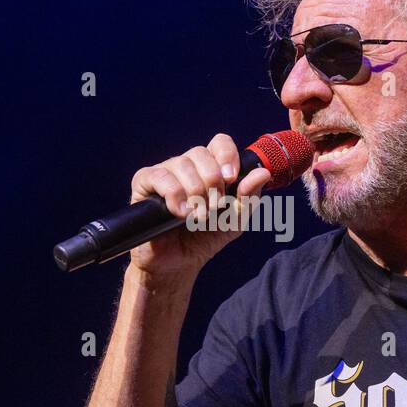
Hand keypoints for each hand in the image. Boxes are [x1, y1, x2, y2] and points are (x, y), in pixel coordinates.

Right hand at [127, 133, 271, 278]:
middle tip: (213, 206)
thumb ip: (249, 196)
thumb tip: (262, 172)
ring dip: (195, 192)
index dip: (227, 155)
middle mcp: (186, 166)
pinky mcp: (144, 183)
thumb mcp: (235, 220)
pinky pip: (160, 176)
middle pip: (200, 152)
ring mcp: (164, 172)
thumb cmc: (205, 238)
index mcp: (209, 168)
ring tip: (196, 216)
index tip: (232, 177)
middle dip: (212, 181)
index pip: (219, 142)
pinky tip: (180, 213)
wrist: (178, 263)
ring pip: (182, 164)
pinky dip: (174, 195)